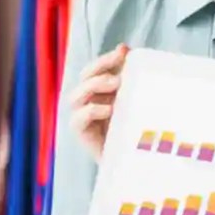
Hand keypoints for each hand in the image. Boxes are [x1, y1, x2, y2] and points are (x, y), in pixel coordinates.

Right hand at [69, 43, 128, 160]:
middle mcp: (89, 101)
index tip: (124, 51)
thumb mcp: (138, 102)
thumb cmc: (137, 131)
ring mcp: (82, 117)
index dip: (107, 58)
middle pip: (85, 76)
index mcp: (101, 90)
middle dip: (100, 67)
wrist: (136, 163)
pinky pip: (78, 119)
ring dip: (94, 85)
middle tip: (120, 67)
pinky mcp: (81, 134)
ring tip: (115, 84)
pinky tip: (108, 109)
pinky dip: (91, 110)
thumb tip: (128, 50)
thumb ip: (133, 79)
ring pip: (76, 95)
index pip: (97, 67)